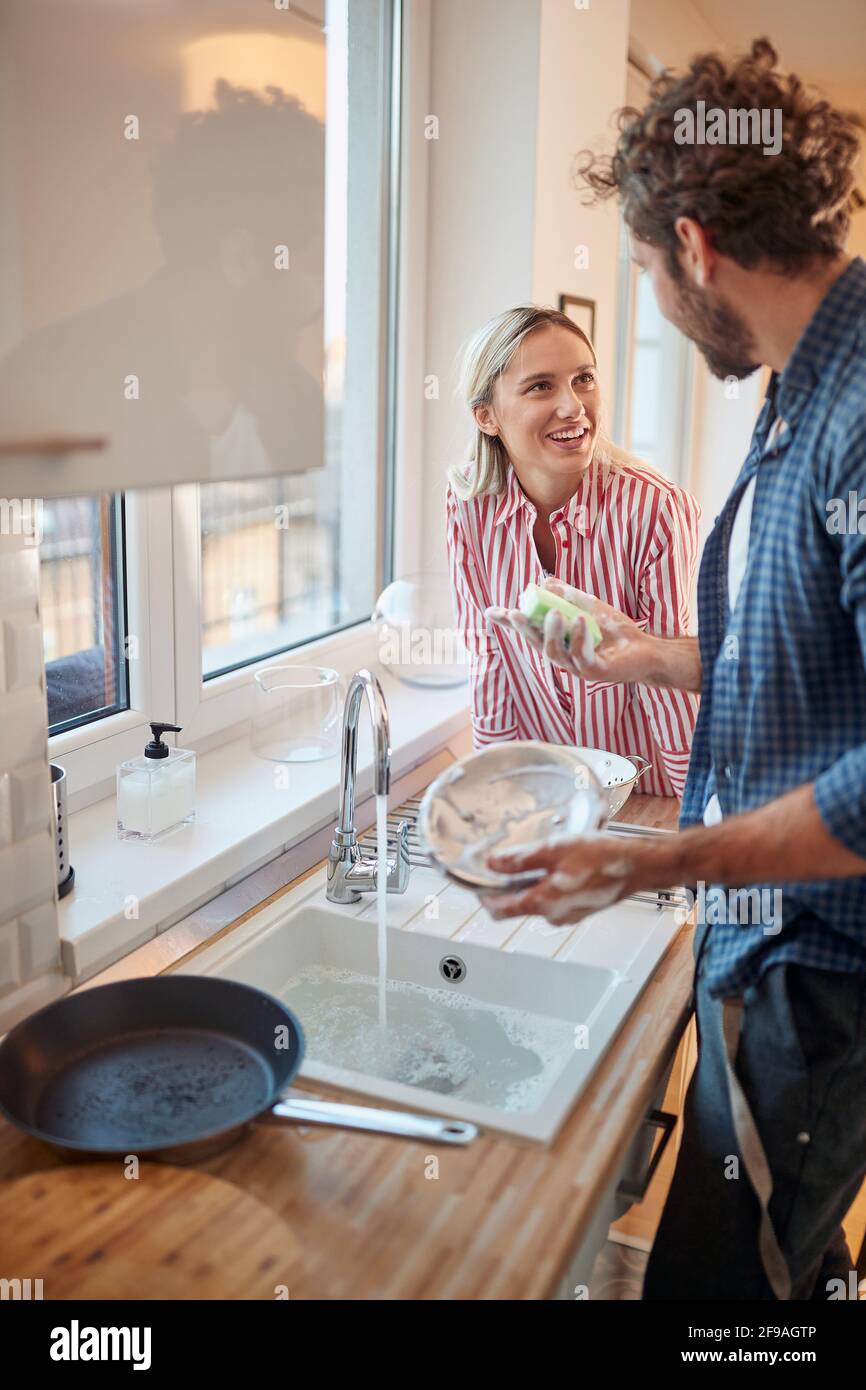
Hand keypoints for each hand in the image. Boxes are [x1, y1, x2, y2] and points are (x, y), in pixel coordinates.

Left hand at [479, 832, 645, 924]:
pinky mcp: (579, 908)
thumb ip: (519, 859)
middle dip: (506, 888)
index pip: (500, 911)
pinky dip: (547, 885)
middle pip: (517, 906)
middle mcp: (553, 915)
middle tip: (502, 866)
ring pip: (536, 901)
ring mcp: (567, 914)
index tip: (477, 885)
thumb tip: (493, 864)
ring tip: (534, 860)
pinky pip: (554, 900)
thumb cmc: (602, 858)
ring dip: (529, 884)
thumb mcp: (553, 850)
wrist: (637, 865)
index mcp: (542, 903)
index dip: (484, 898)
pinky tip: (557, 866)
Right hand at [486, 579, 656, 683]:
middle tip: (515, 613)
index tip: (491, 611)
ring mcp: (578, 667)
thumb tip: (546, 581)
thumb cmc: (617, 632)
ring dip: (552, 633)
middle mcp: (563, 656)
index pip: (529, 632)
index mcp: (559, 640)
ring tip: (555, 613)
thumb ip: (569, 596)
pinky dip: (580, 638)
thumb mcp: (590, 606)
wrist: (647, 650)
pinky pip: (582, 657)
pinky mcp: (596, 673)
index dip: (509, 624)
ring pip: (556, 654)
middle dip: (524, 630)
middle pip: (537, 644)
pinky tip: (580, 621)